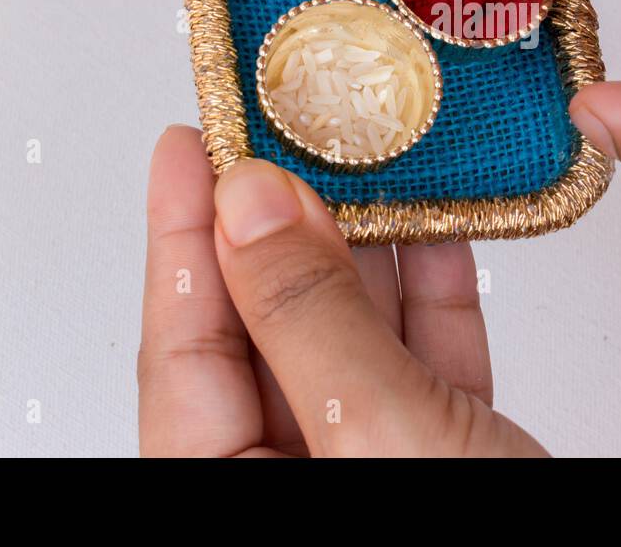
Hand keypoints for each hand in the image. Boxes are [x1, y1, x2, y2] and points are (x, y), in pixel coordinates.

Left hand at [138, 125, 545, 455]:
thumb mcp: (374, 437)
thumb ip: (307, 320)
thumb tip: (251, 207)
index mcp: (231, 490)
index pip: (183, 344)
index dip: (181, 233)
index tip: (188, 143)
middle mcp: (291, 477)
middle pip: (264, 328)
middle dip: (276, 223)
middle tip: (277, 130)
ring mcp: (366, 465)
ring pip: (348, 334)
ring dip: (363, 244)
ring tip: (358, 158)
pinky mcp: (440, 454)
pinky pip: (423, 357)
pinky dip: (434, 289)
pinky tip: (435, 229)